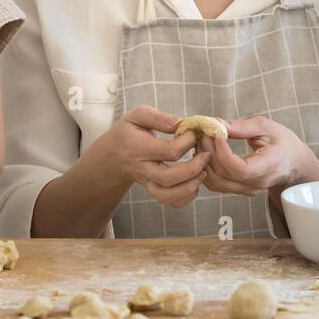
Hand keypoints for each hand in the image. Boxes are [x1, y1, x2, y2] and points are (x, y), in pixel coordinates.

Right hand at [77, 105, 208, 207]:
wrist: (112, 155)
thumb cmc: (128, 132)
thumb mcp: (137, 116)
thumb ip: (158, 117)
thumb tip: (179, 123)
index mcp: (138, 147)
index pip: (168, 151)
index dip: (187, 142)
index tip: (193, 132)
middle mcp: (142, 168)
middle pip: (168, 178)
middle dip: (193, 168)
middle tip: (206, 155)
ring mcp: (147, 182)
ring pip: (167, 195)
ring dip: (190, 186)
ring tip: (203, 172)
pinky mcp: (153, 190)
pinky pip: (169, 202)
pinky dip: (186, 197)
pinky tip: (194, 182)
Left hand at [197, 116, 318, 196]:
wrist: (293, 162)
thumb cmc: (283, 142)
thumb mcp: (267, 127)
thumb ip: (243, 127)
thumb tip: (218, 124)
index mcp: (270, 166)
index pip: (242, 170)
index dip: (224, 154)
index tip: (217, 135)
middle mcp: (258, 183)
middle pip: (224, 176)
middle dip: (209, 152)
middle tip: (204, 132)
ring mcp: (248, 190)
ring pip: (216, 182)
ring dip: (204, 161)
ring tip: (203, 140)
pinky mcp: (239, 190)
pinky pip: (216, 185)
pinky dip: (206, 169)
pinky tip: (206, 152)